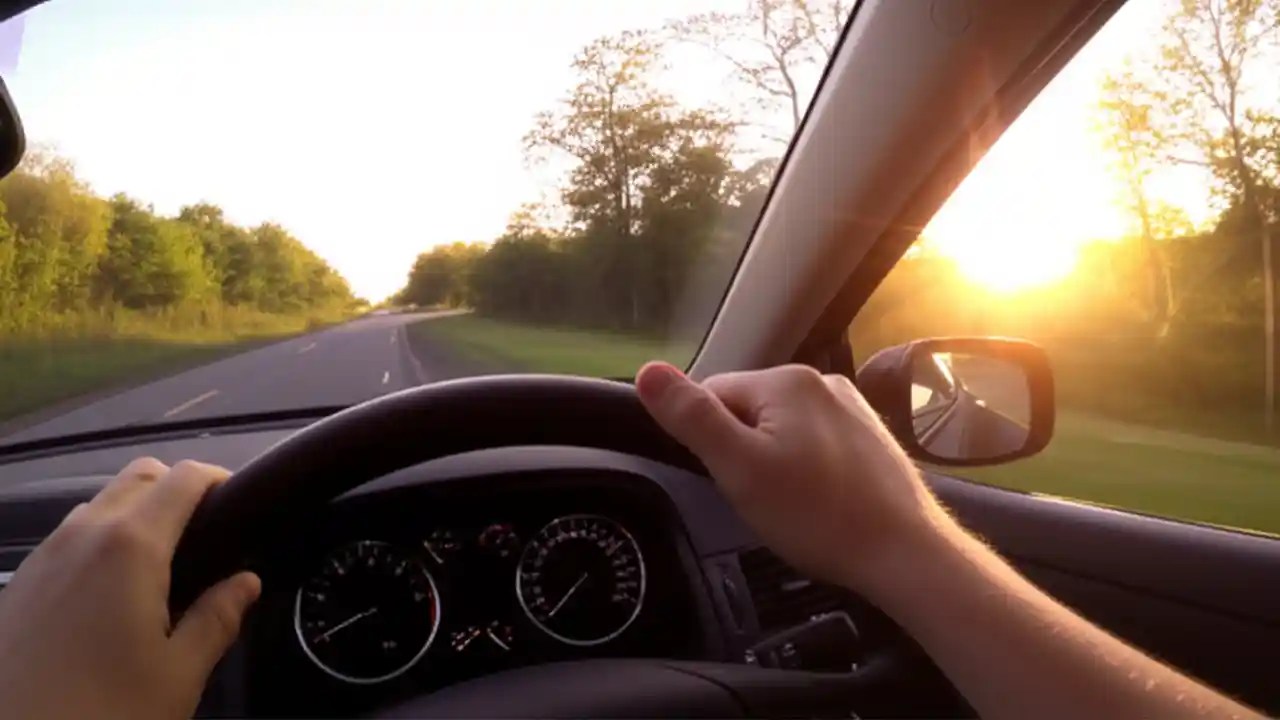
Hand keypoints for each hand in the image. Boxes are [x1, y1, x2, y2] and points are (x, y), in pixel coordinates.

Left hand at [0, 458, 260, 719]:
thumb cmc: (101, 711)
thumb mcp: (178, 674)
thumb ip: (217, 618)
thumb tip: (245, 584)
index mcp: (131, 547)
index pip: (184, 479)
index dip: (219, 479)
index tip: (238, 505)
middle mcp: (83, 535)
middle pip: (140, 477)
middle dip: (178, 489)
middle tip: (207, 532)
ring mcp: (44, 556)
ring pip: (101, 503)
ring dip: (137, 513)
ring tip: (162, 564)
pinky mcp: (20, 583)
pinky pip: (70, 537)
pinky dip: (101, 541)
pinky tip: (114, 593)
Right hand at [635, 362, 951, 597]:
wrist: (904, 552)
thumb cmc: (819, 516)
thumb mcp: (740, 469)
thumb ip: (692, 418)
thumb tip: (647, 371)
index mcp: (785, 380)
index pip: (711, 396)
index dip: (709, 443)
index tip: (729, 480)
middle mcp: (821, 382)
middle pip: (748, 411)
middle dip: (743, 453)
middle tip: (762, 498)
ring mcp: (850, 408)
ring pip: (781, 429)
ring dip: (774, 461)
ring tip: (793, 504)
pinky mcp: (868, 436)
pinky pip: (814, 443)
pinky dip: (806, 469)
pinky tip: (819, 501)